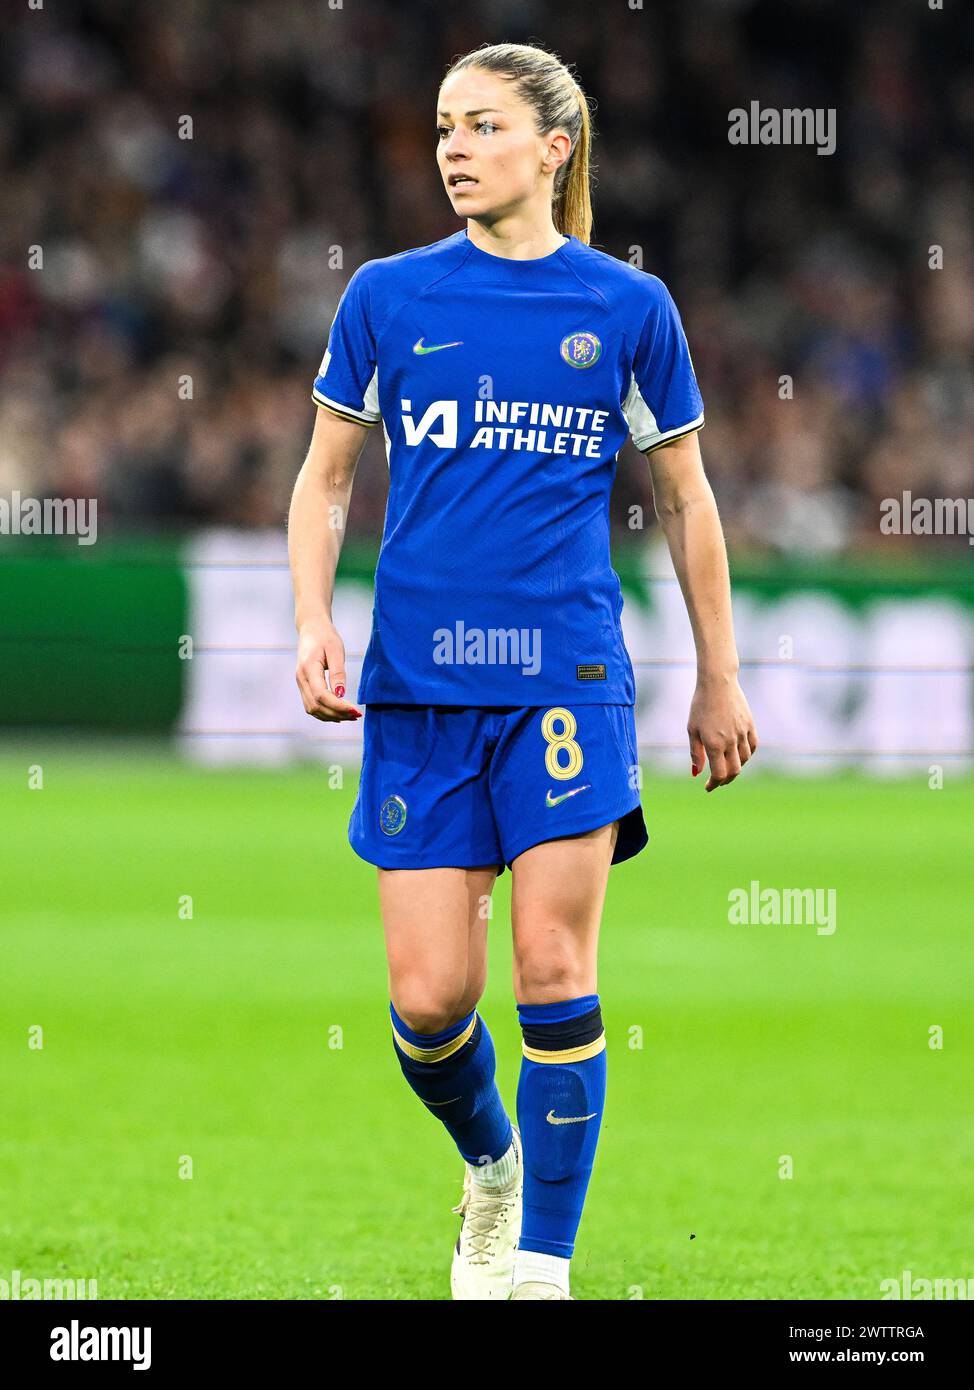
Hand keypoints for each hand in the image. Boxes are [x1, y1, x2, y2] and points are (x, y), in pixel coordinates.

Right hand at [295, 617, 361, 721]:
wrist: (311, 628)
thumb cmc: (325, 636)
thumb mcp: (336, 650)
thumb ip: (338, 673)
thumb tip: (341, 694)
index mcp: (308, 669)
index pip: (321, 695)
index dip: (338, 706)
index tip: (355, 710)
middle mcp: (301, 679)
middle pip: (316, 706)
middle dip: (337, 714)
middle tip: (356, 715)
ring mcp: (300, 683)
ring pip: (312, 709)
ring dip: (331, 716)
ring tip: (350, 716)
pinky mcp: (303, 685)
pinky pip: (311, 705)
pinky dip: (325, 713)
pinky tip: (339, 714)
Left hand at [688, 672, 756, 791]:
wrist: (718, 682)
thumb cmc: (700, 705)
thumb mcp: (692, 729)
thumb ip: (695, 753)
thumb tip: (697, 773)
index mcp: (714, 743)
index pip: (719, 774)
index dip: (714, 784)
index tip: (708, 787)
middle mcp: (731, 741)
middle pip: (734, 771)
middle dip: (725, 780)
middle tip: (717, 781)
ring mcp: (743, 733)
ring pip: (745, 760)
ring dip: (736, 768)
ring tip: (727, 767)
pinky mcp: (750, 724)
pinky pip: (753, 746)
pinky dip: (747, 755)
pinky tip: (740, 755)